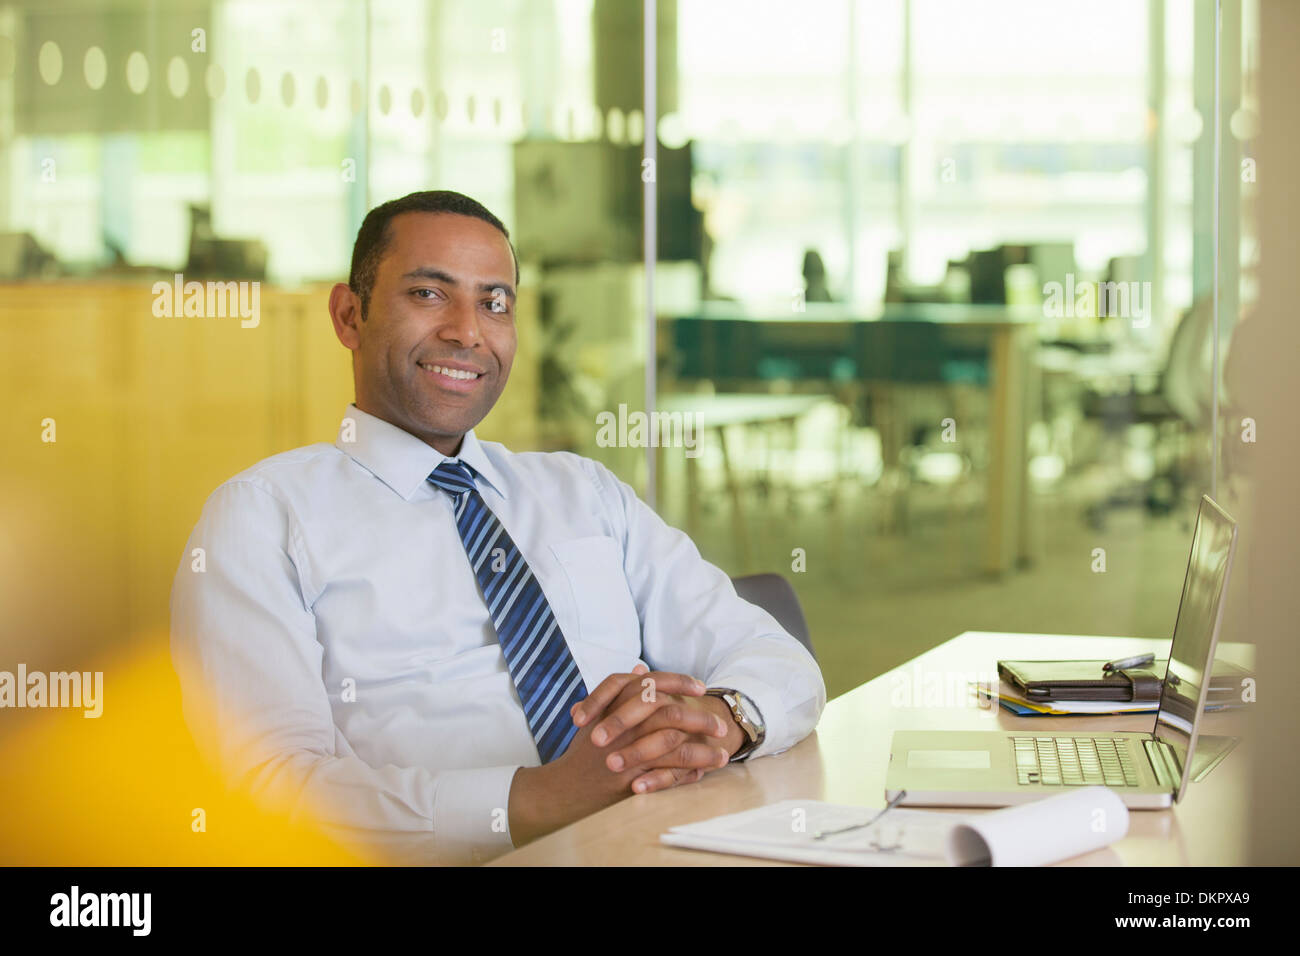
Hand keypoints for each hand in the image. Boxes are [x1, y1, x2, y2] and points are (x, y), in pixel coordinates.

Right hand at [508, 667, 720, 844]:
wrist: (564, 788)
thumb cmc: (583, 752)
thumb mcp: (598, 714)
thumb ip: (621, 690)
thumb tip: (640, 666)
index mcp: (614, 704)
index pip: (651, 683)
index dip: (679, 682)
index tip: (701, 687)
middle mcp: (622, 725)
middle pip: (669, 712)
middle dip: (700, 718)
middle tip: (720, 725)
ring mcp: (626, 750)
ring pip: (674, 744)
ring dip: (703, 750)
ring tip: (724, 754)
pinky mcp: (630, 776)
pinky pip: (668, 772)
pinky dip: (689, 772)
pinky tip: (705, 774)